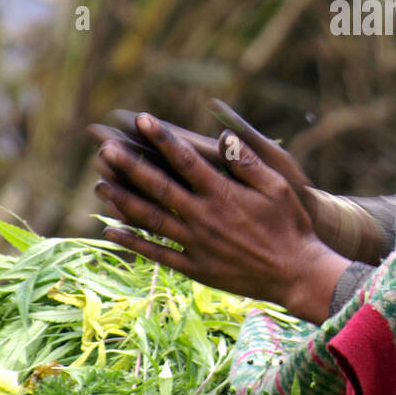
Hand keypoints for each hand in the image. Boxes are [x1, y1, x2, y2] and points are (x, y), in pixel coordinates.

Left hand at [89, 99, 387, 263]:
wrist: (296, 274)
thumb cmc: (291, 225)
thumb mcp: (278, 187)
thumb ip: (247, 162)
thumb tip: (222, 136)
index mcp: (223, 193)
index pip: (185, 159)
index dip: (162, 138)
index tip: (142, 120)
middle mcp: (204, 216)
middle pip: (158, 187)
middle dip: (130, 166)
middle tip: (106, 149)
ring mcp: (196, 243)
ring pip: (151, 219)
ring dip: (123, 200)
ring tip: (100, 183)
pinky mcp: (195, 267)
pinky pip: (157, 252)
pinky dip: (133, 241)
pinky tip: (111, 229)